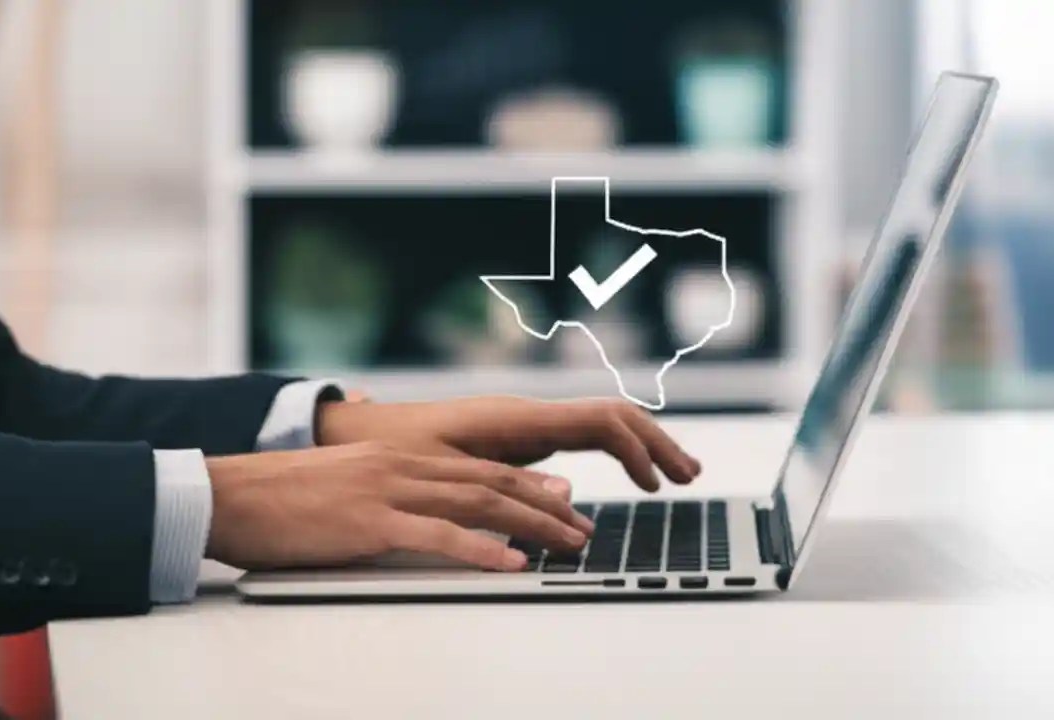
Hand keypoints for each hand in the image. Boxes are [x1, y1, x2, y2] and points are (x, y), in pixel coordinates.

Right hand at [205, 442, 593, 570]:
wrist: (230, 494)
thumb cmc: (283, 498)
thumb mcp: (348, 486)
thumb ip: (388, 491)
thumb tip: (417, 513)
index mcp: (401, 457)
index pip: (482, 468)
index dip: (530, 484)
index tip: (565, 500)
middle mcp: (404, 466)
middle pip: (494, 482)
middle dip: (546, 506)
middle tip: (583, 527)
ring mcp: (389, 491)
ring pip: (479, 503)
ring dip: (532, 526)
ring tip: (568, 544)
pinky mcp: (371, 522)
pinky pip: (440, 536)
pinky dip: (483, 549)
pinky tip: (513, 562)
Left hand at [317, 396, 701, 491]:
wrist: (364, 433)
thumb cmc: (397, 449)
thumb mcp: (445, 474)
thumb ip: (504, 485)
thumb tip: (567, 496)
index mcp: (518, 418)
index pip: (600, 421)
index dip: (638, 450)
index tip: (657, 484)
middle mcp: (530, 414)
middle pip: (614, 416)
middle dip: (656, 442)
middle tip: (689, 475)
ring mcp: (530, 424)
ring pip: (603, 424)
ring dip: (644, 445)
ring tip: (675, 475)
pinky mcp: (523, 437)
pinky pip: (585, 437)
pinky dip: (618, 452)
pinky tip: (631, 473)